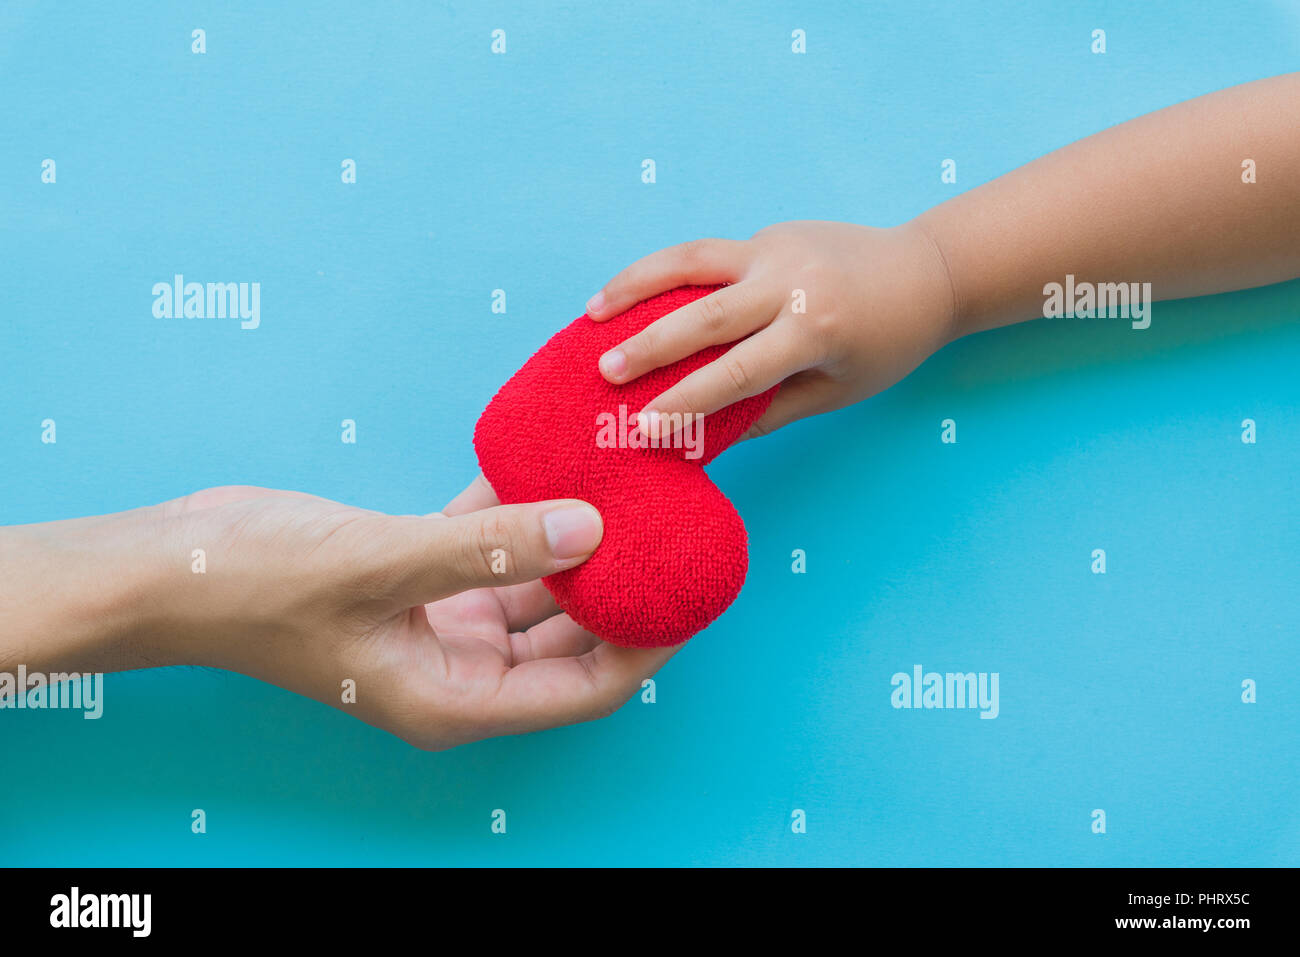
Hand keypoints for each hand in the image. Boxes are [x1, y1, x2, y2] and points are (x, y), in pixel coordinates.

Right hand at [2, 478, 677, 749]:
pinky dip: (522, 509)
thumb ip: (493, 548)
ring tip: (630, 486)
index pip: (588, 687)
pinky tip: (555, 462)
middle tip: (674, 528)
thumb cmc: (259, 587)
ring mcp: (439, 618)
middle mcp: (459, 665)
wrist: (172, 565)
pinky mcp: (418, 573)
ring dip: (576, 539)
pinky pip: (492, 544)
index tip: (693, 589)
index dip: (649, 645)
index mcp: (459, 696)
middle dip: (622, 585)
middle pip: (573, 636)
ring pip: (537, 583)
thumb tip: (592, 527)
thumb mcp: (383, 564)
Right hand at [586, 220, 956, 438]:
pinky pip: (705, 254)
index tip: (643, 429)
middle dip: (649, 346)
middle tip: (603, 372)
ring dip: (637, 285)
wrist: (929, 271)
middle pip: (704, 315)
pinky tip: (628, 292)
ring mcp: (776, 250)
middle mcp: (792, 283)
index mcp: (816, 331)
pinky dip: (662, 270)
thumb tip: (709, 439)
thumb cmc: (887, 344)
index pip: (738, 373)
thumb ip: (771, 409)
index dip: (687, 403)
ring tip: (592, 312)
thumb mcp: (837, 390)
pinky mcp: (767, 236)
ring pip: (691, 262)